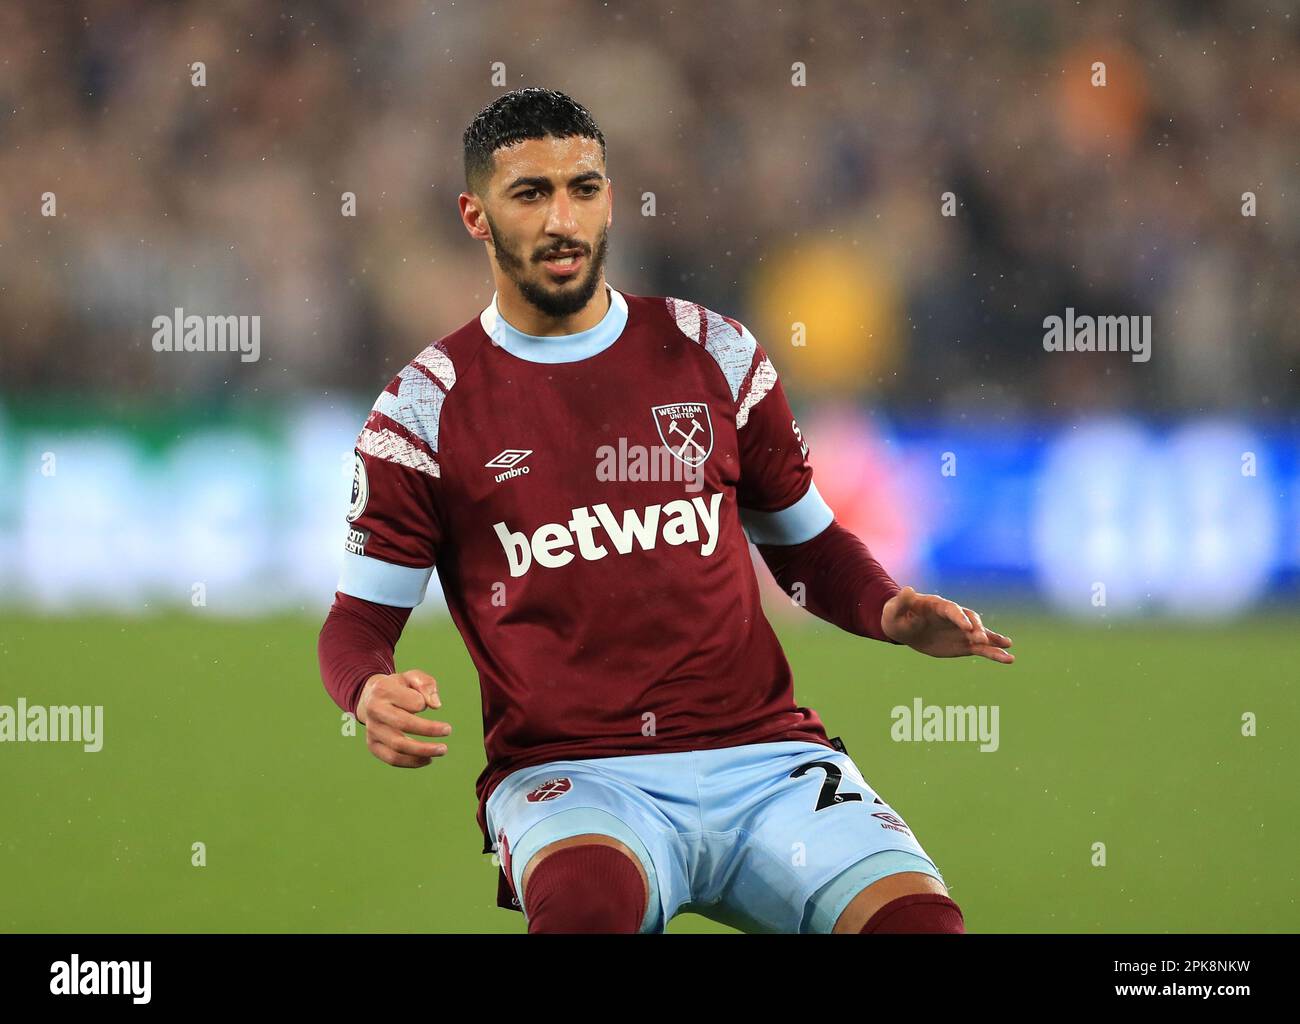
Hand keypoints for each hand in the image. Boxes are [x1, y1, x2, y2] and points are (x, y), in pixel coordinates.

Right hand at [355, 669, 451, 766]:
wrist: (371, 697)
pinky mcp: (372, 745)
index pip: (412, 702)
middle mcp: (374, 711)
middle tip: (448, 730)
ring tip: (442, 749)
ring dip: (423, 751)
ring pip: (397, 747)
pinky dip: (412, 762)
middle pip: (403, 724)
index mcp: (383, 690)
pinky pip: (392, 759)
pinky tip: (428, 759)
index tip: (426, 703)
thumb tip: (436, 706)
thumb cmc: (399, 687)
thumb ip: (426, 685)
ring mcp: (371, 729)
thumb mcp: (412, 677)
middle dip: (429, 730)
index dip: (424, 703)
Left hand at [881, 586, 1013, 662]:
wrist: (903, 628)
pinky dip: (994, 653)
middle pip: (971, 620)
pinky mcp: (964, 644)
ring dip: (994, 640)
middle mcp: (955, 617)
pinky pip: (982, 649)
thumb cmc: (897, 616)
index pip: (953, 610)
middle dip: (977, 628)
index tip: (966, 627)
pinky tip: (1008, 658)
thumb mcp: (894, 610)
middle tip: (980, 639)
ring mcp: (961, 631)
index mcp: (939, 606)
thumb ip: (901, 601)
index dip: (960, 618)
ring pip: (981, 635)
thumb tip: (907, 590)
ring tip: (1008, 646)